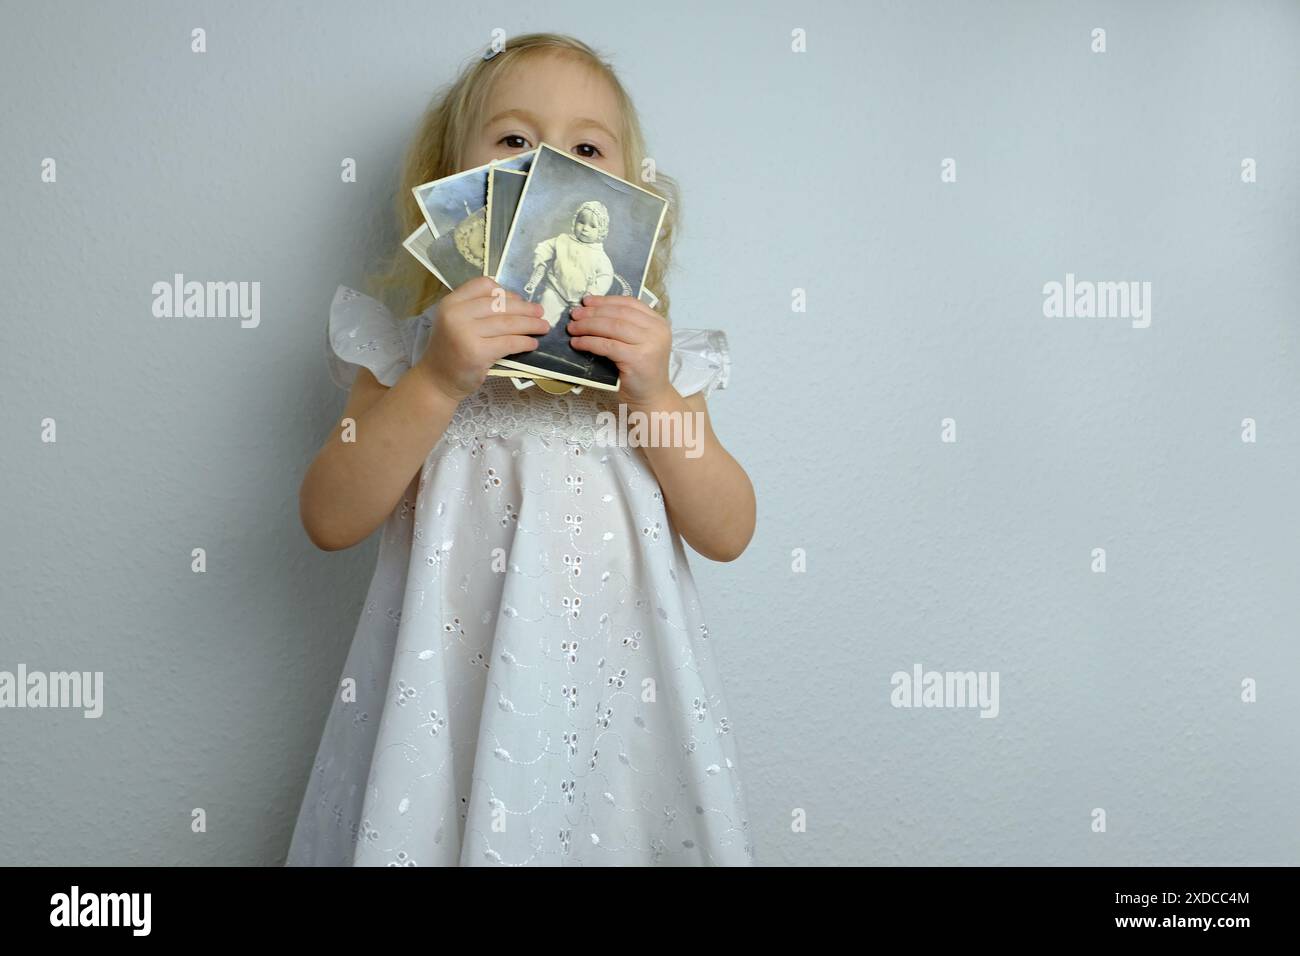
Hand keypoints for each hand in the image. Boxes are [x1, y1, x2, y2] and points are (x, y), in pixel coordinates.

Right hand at [415, 276, 548, 400]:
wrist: (437, 380)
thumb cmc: (451, 350)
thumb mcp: (456, 321)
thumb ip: (478, 310)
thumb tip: (518, 302)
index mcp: (451, 302)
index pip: (483, 285)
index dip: (505, 291)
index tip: (518, 300)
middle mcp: (456, 314)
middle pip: (499, 304)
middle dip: (525, 308)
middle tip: (541, 312)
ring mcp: (465, 333)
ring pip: (507, 323)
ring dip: (530, 324)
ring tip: (543, 326)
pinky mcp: (477, 353)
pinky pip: (508, 343)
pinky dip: (524, 342)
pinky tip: (532, 343)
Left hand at [566, 294, 674, 407]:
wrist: (652, 398)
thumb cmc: (641, 372)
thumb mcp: (639, 343)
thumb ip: (626, 327)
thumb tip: (592, 310)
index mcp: (658, 322)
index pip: (629, 303)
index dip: (605, 300)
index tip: (587, 301)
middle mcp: (657, 330)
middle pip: (619, 313)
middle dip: (593, 312)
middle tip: (574, 314)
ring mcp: (649, 344)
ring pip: (612, 327)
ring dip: (588, 326)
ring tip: (573, 328)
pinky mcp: (637, 359)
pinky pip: (607, 345)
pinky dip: (589, 342)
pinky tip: (577, 343)